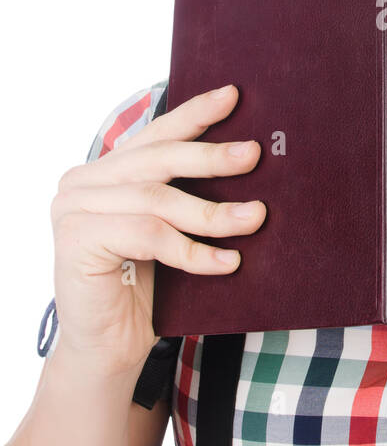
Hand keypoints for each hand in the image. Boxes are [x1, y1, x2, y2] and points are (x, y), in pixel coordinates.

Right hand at [51, 84, 264, 375]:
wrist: (109, 350)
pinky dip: (193, 249)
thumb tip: (246, 158)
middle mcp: (81, 183)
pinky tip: (227, 262)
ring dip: (213, 211)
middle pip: (157, 161)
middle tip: (254, 155)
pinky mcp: (77, 240)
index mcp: (102, 172)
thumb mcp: (167, 231)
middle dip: (211, 156)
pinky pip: (149, 235)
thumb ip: (182, 194)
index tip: (233, 96)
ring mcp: (73, 209)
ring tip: (254, 217)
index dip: (193, 115)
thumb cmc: (145, 289)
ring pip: (158, 199)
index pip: (154, 136)